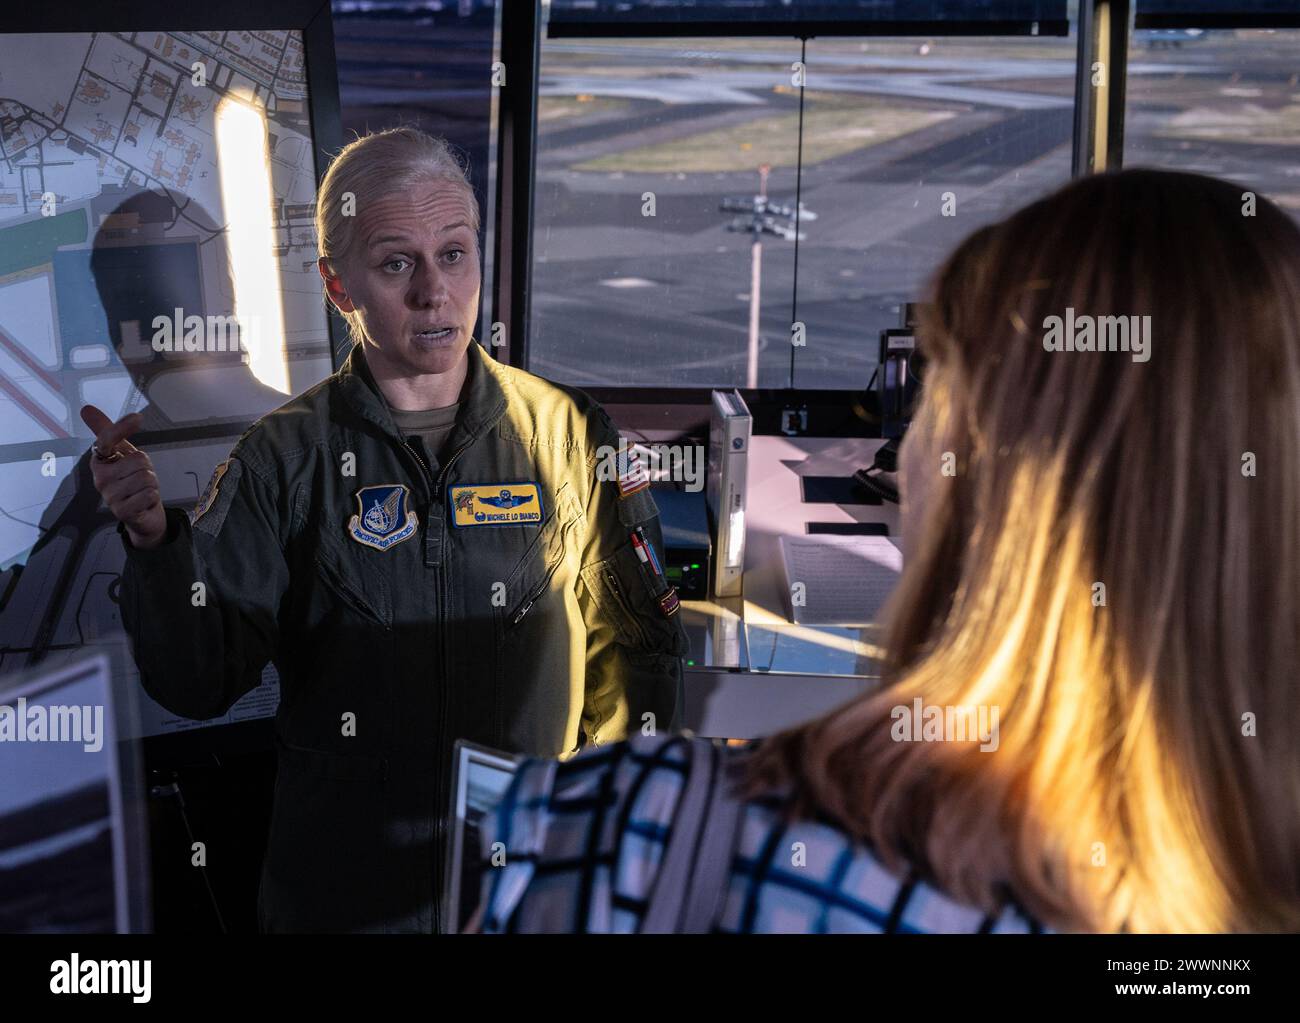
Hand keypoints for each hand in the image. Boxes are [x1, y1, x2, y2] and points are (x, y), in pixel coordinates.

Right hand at [80, 405, 166, 548]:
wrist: (142, 514)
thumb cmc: (131, 480)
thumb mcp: (122, 453)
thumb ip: (107, 431)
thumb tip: (86, 408)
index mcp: (99, 461)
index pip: (107, 440)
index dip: (121, 428)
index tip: (137, 417)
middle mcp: (100, 478)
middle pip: (139, 459)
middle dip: (148, 468)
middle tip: (140, 478)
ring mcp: (109, 496)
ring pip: (147, 477)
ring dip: (152, 483)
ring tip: (141, 490)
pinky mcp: (121, 511)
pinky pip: (150, 493)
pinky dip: (153, 497)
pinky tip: (143, 502)